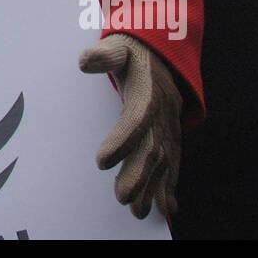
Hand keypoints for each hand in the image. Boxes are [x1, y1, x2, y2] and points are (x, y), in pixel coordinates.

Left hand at [79, 32, 182, 218]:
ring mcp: (170, 124)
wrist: (163, 51)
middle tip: (122, 197)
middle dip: (139, 174)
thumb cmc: (131, 51)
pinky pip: (173, 162)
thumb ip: (104, 54)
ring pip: (164, 160)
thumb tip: (84, 60)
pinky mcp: (172, 134)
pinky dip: (170, 186)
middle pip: (152, 146)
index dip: (122, 140)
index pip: (136, 118)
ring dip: (153, 187)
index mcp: (148, 90)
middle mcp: (163, 111)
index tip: (101, 161)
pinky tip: (166, 209)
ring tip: (139, 211)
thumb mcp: (118, 46)